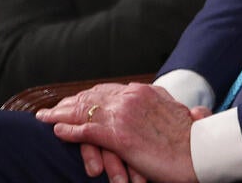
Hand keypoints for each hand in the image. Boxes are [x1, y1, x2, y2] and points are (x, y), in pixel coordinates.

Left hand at [38, 85, 201, 182]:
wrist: (197, 151)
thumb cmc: (191, 138)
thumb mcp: (179, 114)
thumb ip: (169, 107)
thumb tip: (183, 108)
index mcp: (146, 92)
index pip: (109, 90)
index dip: (89, 95)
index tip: (74, 100)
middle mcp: (134, 97)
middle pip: (93, 96)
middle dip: (69, 102)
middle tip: (51, 108)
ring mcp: (125, 115)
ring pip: (85, 110)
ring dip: (61, 113)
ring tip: (44, 117)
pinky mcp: (120, 136)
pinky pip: (87, 131)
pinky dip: (69, 131)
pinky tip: (56, 131)